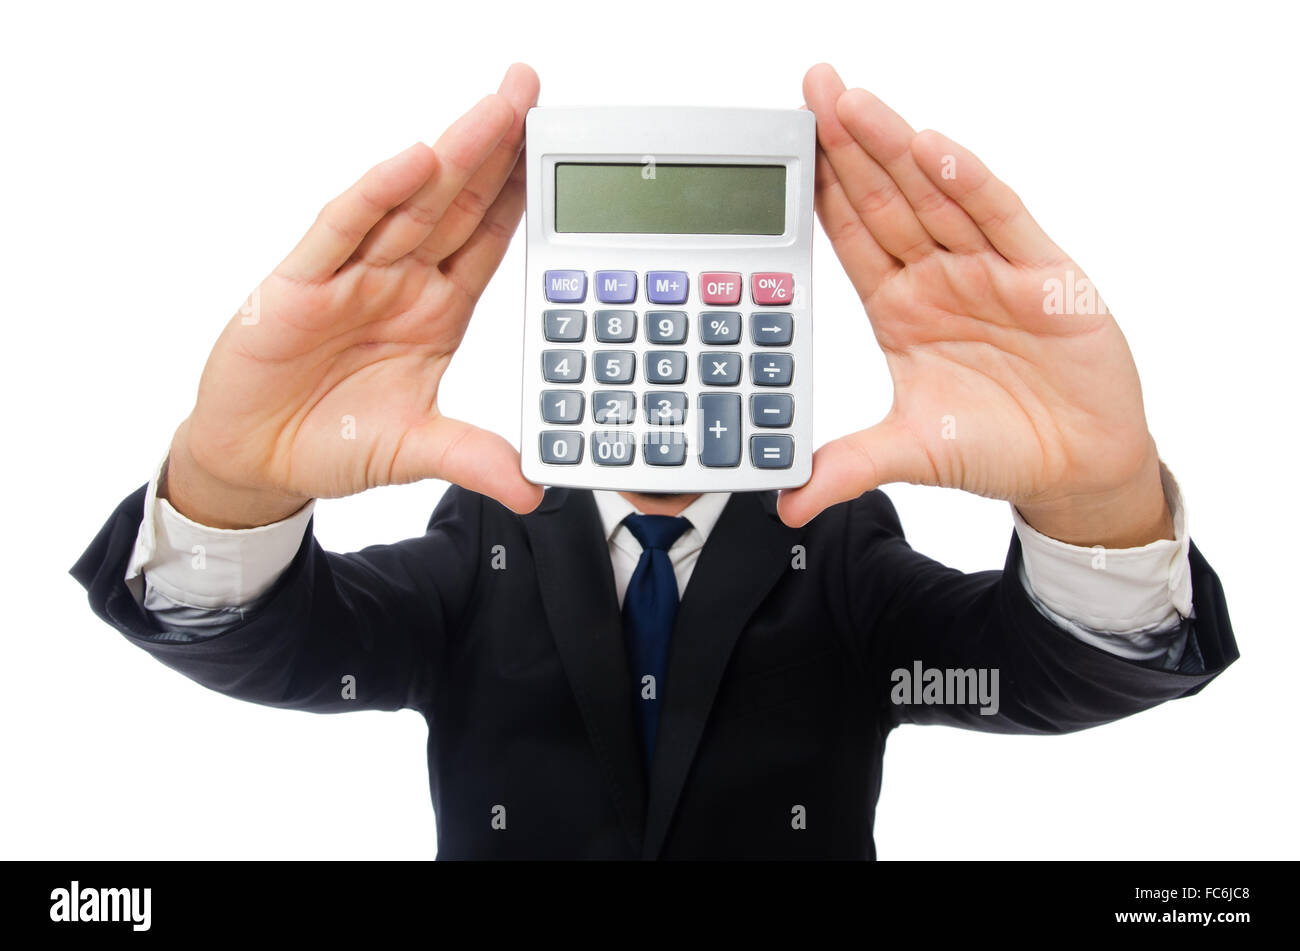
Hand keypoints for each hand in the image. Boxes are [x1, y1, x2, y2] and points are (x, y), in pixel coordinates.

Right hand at [166, 65, 544, 527]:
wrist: (255, 459)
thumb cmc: (329, 439)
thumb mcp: (415, 451)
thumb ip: (471, 457)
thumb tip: (531, 488)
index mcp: (438, 310)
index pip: (489, 238)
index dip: (520, 193)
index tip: (554, 147)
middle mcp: (401, 281)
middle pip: (458, 202)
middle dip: (496, 145)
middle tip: (531, 89)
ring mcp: (354, 277)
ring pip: (410, 203)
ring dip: (453, 154)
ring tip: (495, 108)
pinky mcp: (301, 285)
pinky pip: (343, 231)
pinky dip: (376, 196)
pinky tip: (413, 163)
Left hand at [778, 64, 1172, 547]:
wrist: (1076, 466)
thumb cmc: (997, 447)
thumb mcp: (912, 454)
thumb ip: (850, 466)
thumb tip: (788, 501)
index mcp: (900, 307)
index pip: (850, 236)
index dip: (821, 190)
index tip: (788, 144)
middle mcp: (938, 277)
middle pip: (885, 199)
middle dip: (848, 144)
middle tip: (812, 89)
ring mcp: (988, 270)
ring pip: (935, 196)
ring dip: (895, 148)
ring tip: (854, 104)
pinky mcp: (1042, 274)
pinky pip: (1000, 218)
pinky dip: (968, 182)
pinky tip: (933, 148)